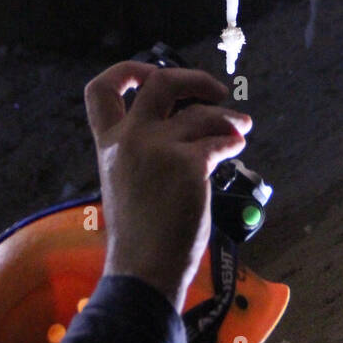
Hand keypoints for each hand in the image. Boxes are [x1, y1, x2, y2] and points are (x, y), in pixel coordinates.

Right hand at [84, 61, 251, 312]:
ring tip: (241, 127)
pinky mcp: (189, 164)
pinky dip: (233, 139)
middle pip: (161, 82)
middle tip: (215, 91)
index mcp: (109, 144)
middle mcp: (130, 139)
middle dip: (193, 78)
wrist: (144, 271)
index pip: (101, 89)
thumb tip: (189, 121)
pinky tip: (236, 146)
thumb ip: (145, 148)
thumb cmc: (139, 235)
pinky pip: (219, 140)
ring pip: (202, 114)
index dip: (128, 71)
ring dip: (228, 117)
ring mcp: (159, 149)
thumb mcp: (125, 181)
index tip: (152, 73)